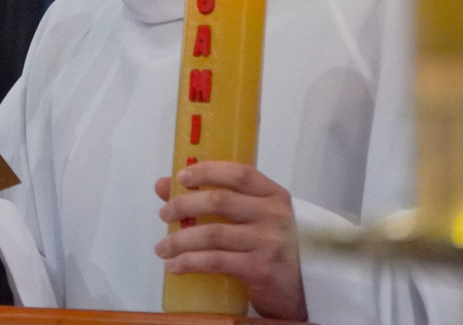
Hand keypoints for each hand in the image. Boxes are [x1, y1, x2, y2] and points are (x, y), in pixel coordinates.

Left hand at [154, 162, 305, 321]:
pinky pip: (215, 261)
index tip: (181, 178)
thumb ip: (214, 196)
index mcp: (274, 195)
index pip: (239, 174)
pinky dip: (189, 262)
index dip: (207, 171)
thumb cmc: (270, 246)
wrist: (300, 290)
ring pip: (213, 233)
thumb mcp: (251, 217)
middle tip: (164, 214)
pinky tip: (173, 265)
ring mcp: (268, 242)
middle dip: (184, 205)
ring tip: (162, 248)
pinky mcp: (260, 269)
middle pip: (220, 201)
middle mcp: (274, 215)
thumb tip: (162, 185)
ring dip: (180, 240)